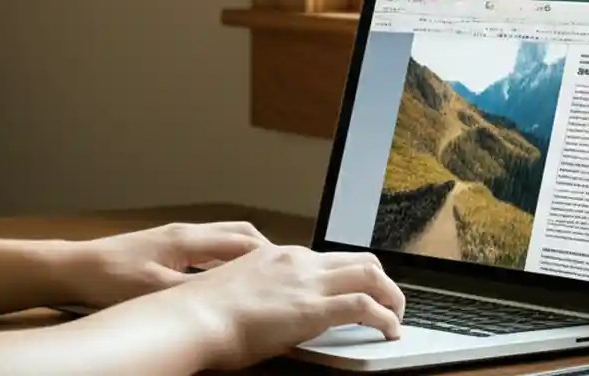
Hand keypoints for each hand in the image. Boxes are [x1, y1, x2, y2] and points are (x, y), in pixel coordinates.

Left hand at [63, 221, 271, 308]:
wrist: (76, 267)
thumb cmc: (110, 277)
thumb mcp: (155, 290)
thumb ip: (193, 291)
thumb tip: (228, 296)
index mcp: (187, 240)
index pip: (242, 241)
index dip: (270, 255)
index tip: (291, 267)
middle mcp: (185, 232)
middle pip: (239, 233)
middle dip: (266, 250)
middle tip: (286, 271)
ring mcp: (175, 238)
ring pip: (224, 238)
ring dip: (246, 253)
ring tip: (264, 275)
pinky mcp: (166, 248)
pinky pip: (209, 247)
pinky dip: (226, 259)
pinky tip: (227, 279)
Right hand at [171, 246, 405, 371]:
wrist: (193, 318)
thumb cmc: (202, 312)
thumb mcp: (235, 289)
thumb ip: (260, 292)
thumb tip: (267, 306)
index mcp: (277, 256)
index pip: (327, 258)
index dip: (349, 277)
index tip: (357, 293)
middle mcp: (297, 261)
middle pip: (358, 259)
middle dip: (381, 281)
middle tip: (388, 304)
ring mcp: (307, 282)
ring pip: (371, 274)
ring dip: (392, 296)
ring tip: (396, 318)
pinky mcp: (313, 308)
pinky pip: (365, 306)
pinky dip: (386, 319)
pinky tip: (390, 333)